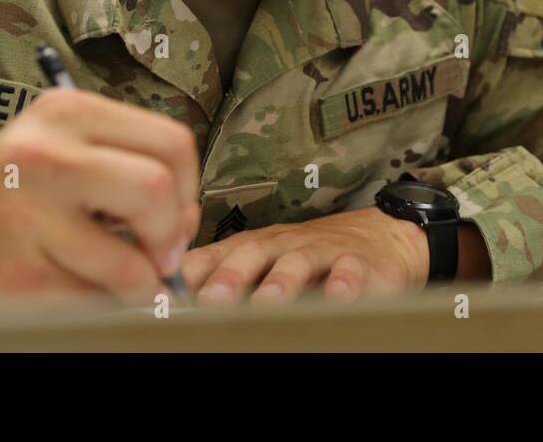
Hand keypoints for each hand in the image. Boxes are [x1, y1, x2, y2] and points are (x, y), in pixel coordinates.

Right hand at [0, 88, 199, 303]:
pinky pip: (93, 299)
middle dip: (170, 235)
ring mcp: (29, 212)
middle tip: (158, 255)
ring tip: (121, 281)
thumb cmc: (8, 191)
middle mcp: (47, 152)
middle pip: (157, 191)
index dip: (188, 187)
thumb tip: (186, 217)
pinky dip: (102, 305)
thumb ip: (126, 166)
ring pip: (131, 261)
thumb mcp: (63, 149)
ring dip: (139, 285)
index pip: (171, 143)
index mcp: (68, 112)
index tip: (174, 213)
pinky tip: (80, 289)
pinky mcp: (19, 269)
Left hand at [181, 206, 428, 304]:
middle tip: (209, 301)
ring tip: (266, 304)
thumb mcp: (264, 264)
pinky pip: (349, 272)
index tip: (164, 295)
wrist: (379, 237)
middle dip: (228, 277)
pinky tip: (335, 299)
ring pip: (297, 262)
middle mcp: (282, 244)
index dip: (188, 273)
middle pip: (251, 253)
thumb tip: (165, 302)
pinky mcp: (358, 262)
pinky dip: (342, 286)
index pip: (212, 255)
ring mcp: (320, 251)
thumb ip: (222, 278)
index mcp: (252, 246)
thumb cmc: (308, 258)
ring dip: (280, 283)